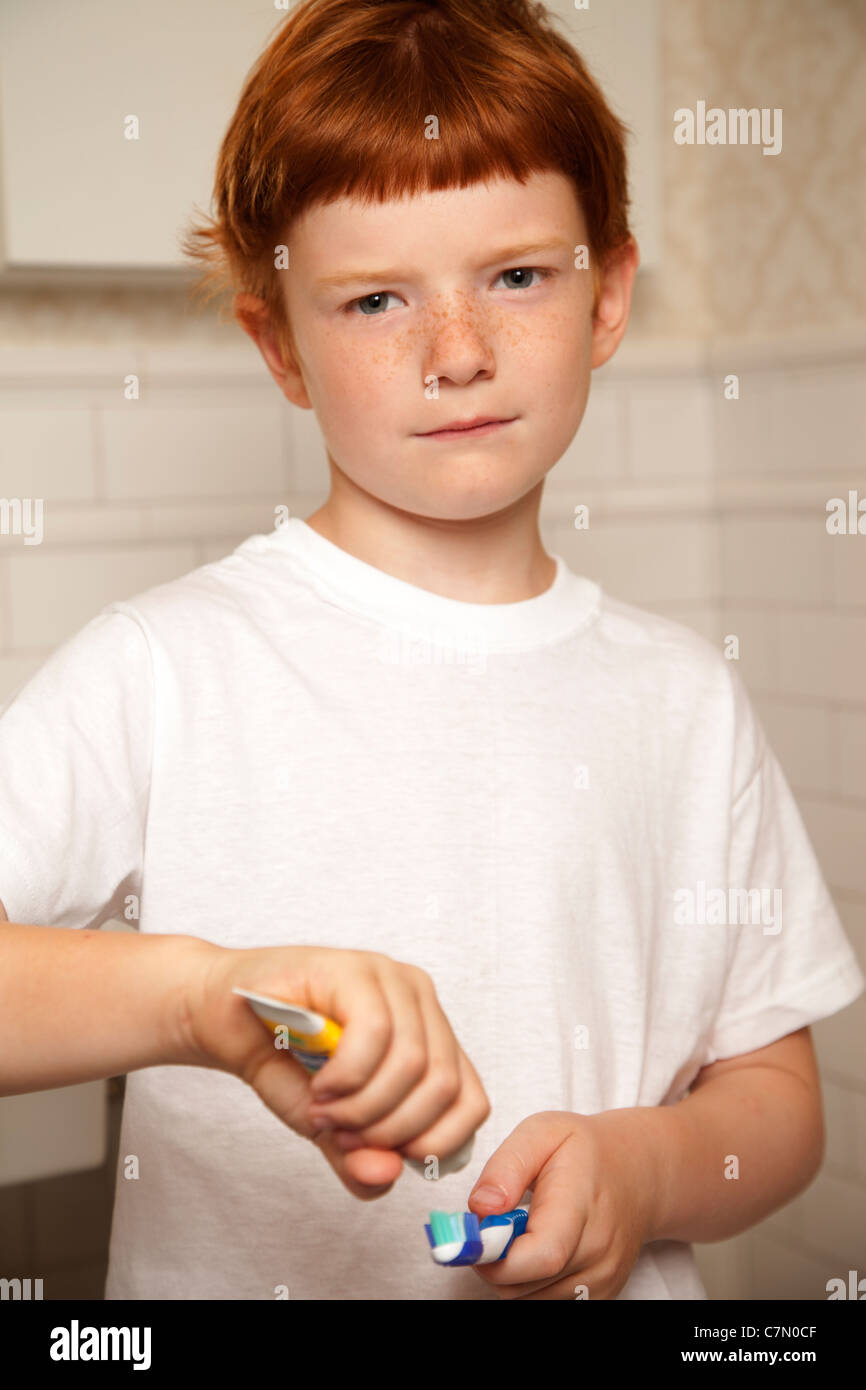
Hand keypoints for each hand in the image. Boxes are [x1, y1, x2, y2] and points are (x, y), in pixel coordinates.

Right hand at [178, 941, 489, 1200]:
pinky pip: (375, 1033)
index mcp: (430, 1035)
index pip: (471, 1101)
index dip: (433, 1143)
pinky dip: (346, 1077)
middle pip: (443, 1086)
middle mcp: (420, 1001)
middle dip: (389, 1130)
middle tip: (340, 1134)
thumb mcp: (329, 1126)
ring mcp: (390, 978)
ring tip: (323, 1110)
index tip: (381, 1155)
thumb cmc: (281, 1059)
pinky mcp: (354, 969)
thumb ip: (361, 1157)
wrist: (222, 1017)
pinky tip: (320, 1086)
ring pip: (412, 1062)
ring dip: (361, 1107)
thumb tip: (387, 1175)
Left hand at [467, 1109, 659, 1298]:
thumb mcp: (542, 1132)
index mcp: (581, 1206)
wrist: (637, 1173)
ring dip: (510, 1273)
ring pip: (526, 1300)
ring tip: (520, 1232)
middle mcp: (598, 1252)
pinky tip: (536, 1248)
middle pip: (522, 1285)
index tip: (476, 1233)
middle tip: (495, 1225)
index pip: (541, 1255)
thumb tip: (480, 1209)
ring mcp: (602, 1280)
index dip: (495, 1255)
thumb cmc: (584, 1150)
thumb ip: (506, 1167)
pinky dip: (528, 1282)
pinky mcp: (600, 1296)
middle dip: (493, 1260)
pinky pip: (543, 1303)